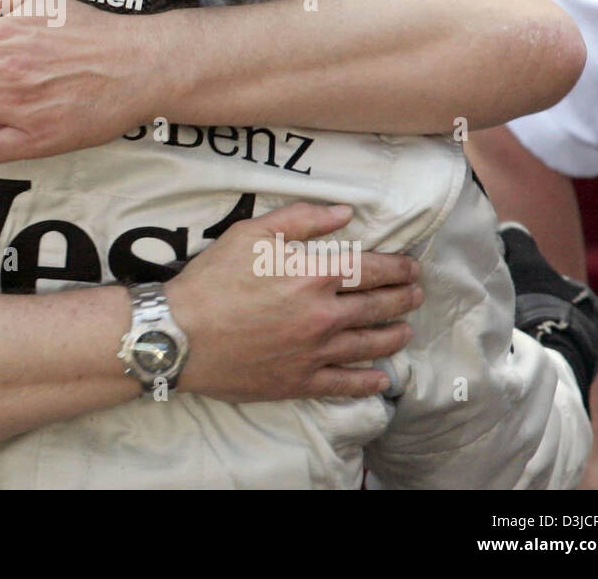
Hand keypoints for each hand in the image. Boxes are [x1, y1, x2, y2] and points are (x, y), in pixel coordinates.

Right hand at [167, 202, 422, 401]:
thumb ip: (300, 219)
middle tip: (416, 294)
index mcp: (314, 274)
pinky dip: (370, 381)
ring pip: (371, 344)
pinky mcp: (301, 380)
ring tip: (404, 329)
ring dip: (394, 335)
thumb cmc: (212, 279)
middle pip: (380, 306)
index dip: (399, 267)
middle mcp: (324, 315)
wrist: (181, 333)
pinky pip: (347, 384)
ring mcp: (316, 352)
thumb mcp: (250, 234)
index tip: (411, 266)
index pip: (374, 269)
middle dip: (405, 298)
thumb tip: (344, 213)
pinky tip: (381, 378)